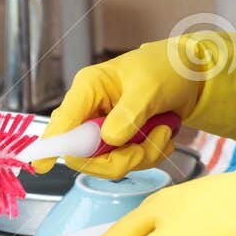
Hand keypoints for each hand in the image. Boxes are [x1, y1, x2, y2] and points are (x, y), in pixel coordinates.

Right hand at [33, 30, 235, 180]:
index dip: (51, 145)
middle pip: (85, 155)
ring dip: (142, 153)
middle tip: (148, 141)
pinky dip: (150, 154)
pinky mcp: (121, 142)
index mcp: (89, 89)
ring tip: (162, 130)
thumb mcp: (150, 87)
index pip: (62, 122)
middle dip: (120, 156)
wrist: (192, 78)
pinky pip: (129, 163)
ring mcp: (105, 129)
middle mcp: (91, 111)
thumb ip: (128, 114)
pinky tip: (162, 134)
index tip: (42, 166)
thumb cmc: (167, 69)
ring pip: (110, 163)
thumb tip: (107, 140)